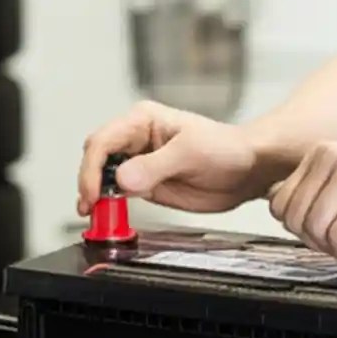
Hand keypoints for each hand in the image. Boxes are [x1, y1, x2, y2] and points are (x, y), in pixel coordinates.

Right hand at [78, 100, 284, 215]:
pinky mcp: (146, 185)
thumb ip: (155, 166)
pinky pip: (117, 195)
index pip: (103, 141)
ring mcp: (139, 164)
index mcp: (142, 121)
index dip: (92, 168)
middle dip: (88, 181)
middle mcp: (136, 140)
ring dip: (95, 196)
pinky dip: (108, 206)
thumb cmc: (227, 148)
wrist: (248, 170)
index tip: (94, 193)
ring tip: (94, 215)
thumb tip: (122, 179)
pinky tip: (107, 216)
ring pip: (102, 177)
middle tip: (91, 207)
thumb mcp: (190, 152)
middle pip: (95, 158)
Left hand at [268, 141, 336, 259]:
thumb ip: (315, 187)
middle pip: (291, 218)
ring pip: (312, 230)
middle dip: (314, 239)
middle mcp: (333, 155)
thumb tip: (275, 202)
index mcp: (323, 151)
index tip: (328, 229)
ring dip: (332, 247)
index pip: (279, 201)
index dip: (300, 226)